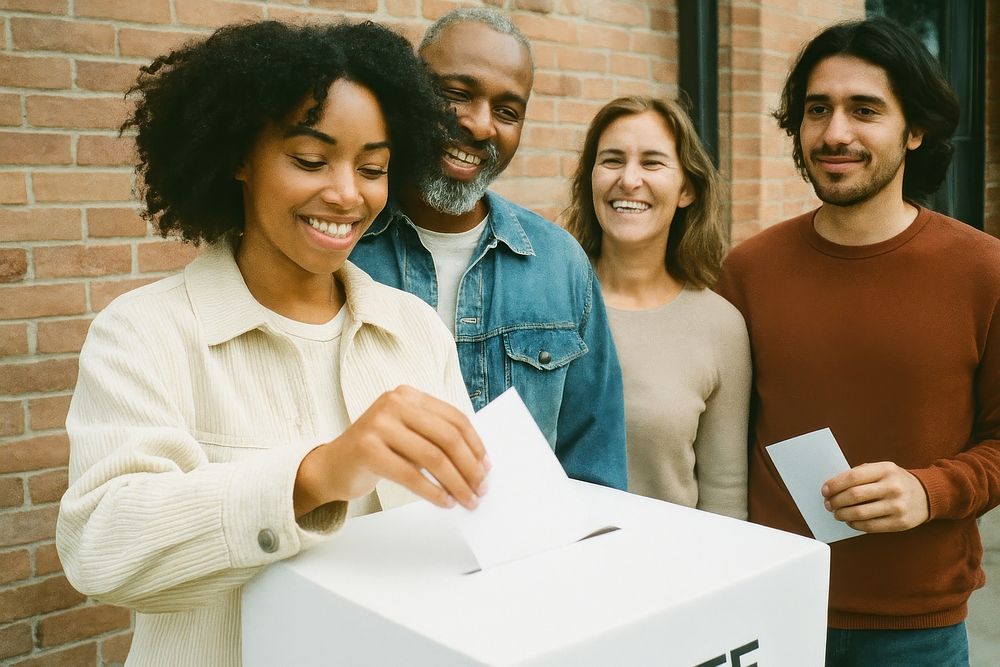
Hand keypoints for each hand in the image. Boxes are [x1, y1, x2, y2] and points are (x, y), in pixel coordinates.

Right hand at [293, 386, 488, 515]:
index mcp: (409, 395)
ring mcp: (378, 424)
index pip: (454, 418)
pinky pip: (411, 475)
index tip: (487, 468)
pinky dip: (433, 492)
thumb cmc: (377, 452)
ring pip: (432, 457)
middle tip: (481, 489)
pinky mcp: (367, 449)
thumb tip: (479, 464)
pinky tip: (444, 502)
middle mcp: (394, 403)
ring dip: (456, 483)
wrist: (331, 466)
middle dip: (469, 467)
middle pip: (447, 437)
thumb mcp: (407, 434)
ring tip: (467, 500)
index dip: (475, 445)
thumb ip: (436, 438)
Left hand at [821, 462, 928, 532]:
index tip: (824, 491)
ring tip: (837, 513)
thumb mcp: (882, 469)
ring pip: (860, 513)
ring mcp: (897, 506)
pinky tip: (850, 521)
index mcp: (886, 470)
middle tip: (828, 504)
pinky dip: (855, 525)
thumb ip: (861, 473)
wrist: (927, 495)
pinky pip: (870, 526)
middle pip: (854, 496)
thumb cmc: (896, 480)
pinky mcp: (899, 523)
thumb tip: (833, 486)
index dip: (834, 485)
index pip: (852, 477)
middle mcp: (893, 487)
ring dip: (842, 514)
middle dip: (835, 501)